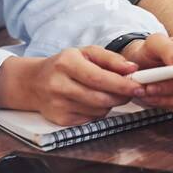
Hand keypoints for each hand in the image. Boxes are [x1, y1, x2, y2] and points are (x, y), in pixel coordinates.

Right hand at [0, 47, 144, 125]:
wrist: (34, 82)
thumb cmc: (65, 65)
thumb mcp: (86, 53)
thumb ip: (111, 59)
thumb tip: (133, 69)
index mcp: (66, 63)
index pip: (99, 78)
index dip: (121, 84)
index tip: (138, 86)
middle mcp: (59, 85)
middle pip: (100, 98)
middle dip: (121, 96)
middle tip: (131, 90)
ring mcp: (58, 105)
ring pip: (98, 111)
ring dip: (111, 104)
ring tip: (108, 93)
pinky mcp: (60, 120)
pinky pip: (90, 120)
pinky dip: (98, 112)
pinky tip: (93, 101)